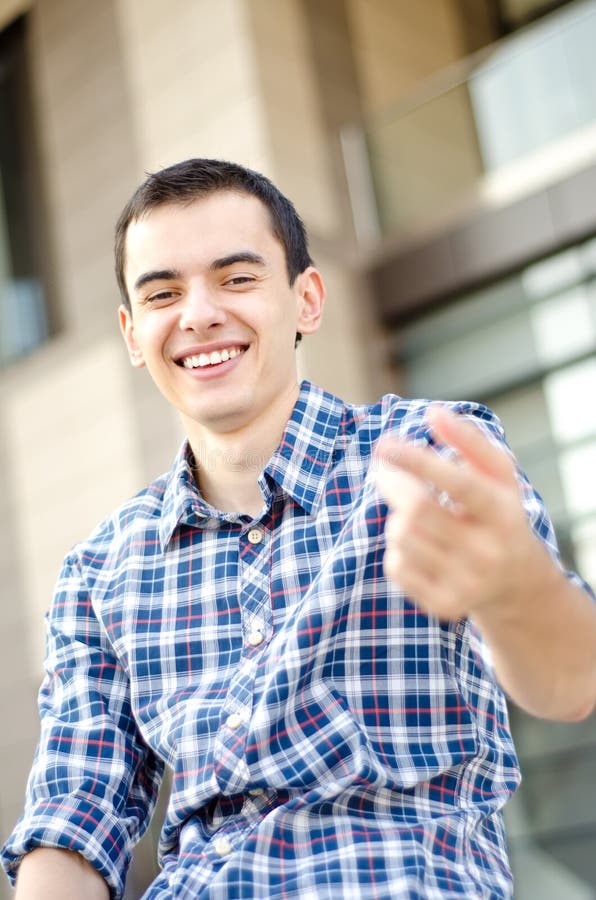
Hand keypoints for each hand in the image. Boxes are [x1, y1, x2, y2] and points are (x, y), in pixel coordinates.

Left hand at [374, 406, 534, 620]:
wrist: (517, 583)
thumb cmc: (499, 513)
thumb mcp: (499, 475)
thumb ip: (469, 441)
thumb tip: (434, 413)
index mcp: (505, 514)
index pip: (460, 484)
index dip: (421, 462)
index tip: (385, 444)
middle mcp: (489, 553)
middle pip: (418, 510)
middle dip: (392, 482)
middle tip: (382, 467)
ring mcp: (466, 584)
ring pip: (402, 536)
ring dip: (396, 515)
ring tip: (412, 512)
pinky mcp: (444, 606)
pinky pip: (396, 567)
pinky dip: (396, 547)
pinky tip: (416, 544)